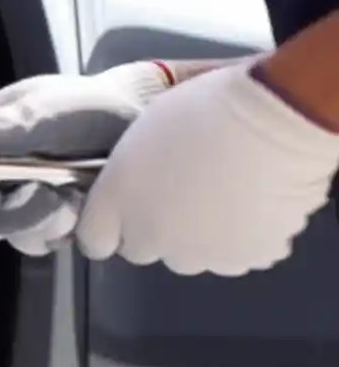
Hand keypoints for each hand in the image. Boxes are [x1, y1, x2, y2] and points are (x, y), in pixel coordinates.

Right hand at [0, 62, 171, 254]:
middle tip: (45, 193)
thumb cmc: (86, 104)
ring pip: (22, 238)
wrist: (141, 116)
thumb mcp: (45, 108)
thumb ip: (2, 126)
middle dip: (15, 214)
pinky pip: (57, 242)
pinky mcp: (65, 225)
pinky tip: (88, 204)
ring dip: (46, 221)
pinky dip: (71, 227)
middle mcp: (2, 187)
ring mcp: (33, 209)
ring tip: (73, 195)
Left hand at [76, 62, 338, 275]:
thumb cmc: (203, 109)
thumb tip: (141, 186)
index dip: (112, 226)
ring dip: (205, 236)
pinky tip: (259, 203)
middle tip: (187, 192)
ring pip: (195, 255)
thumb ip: (131, 173)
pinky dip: (250, 236)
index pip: (95, 239)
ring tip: (229, 195)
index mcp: (115, 202)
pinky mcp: (245, 258)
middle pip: (146, 248)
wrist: (271, 121)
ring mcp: (199, 255)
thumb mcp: (143, 131)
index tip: (128, 210)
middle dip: (160, 228)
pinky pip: (242, 253)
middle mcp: (150, 238)